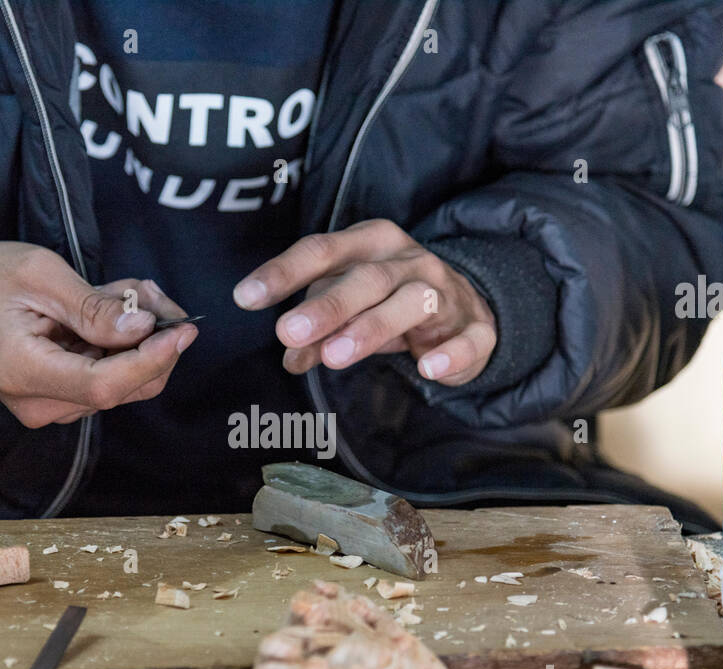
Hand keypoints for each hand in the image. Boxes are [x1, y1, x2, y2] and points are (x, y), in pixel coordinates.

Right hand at [0, 242, 195, 427]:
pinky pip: (108, 377)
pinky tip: (114, 310)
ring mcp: (50, 406)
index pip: (105, 386)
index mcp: (25, 372)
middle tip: (154, 293)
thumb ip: (92, 307)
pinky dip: (121, 345)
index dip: (152, 360)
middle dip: (154, 342)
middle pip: (123, 387)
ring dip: (140, 339)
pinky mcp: (59, 399)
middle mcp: (40, 403)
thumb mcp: (39, 275)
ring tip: (130, 292)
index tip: (183, 330)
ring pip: (123, 382)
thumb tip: (142, 329)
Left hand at [233, 219, 495, 385]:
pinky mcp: (476, 327)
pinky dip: (451, 354)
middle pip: (367, 277)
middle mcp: (409, 260)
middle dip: (327, 304)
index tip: (246, 297)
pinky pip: (469, 339)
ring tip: (335, 357)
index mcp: (371, 244)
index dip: (284, 273)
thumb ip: (316, 330)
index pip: (323, 250)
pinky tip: (429, 370)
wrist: (468, 309)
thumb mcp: (349, 309)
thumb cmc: (392, 302)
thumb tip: (288, 356)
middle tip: (288, 331)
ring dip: (372, 327)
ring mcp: (446, 291)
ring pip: (412, 303)